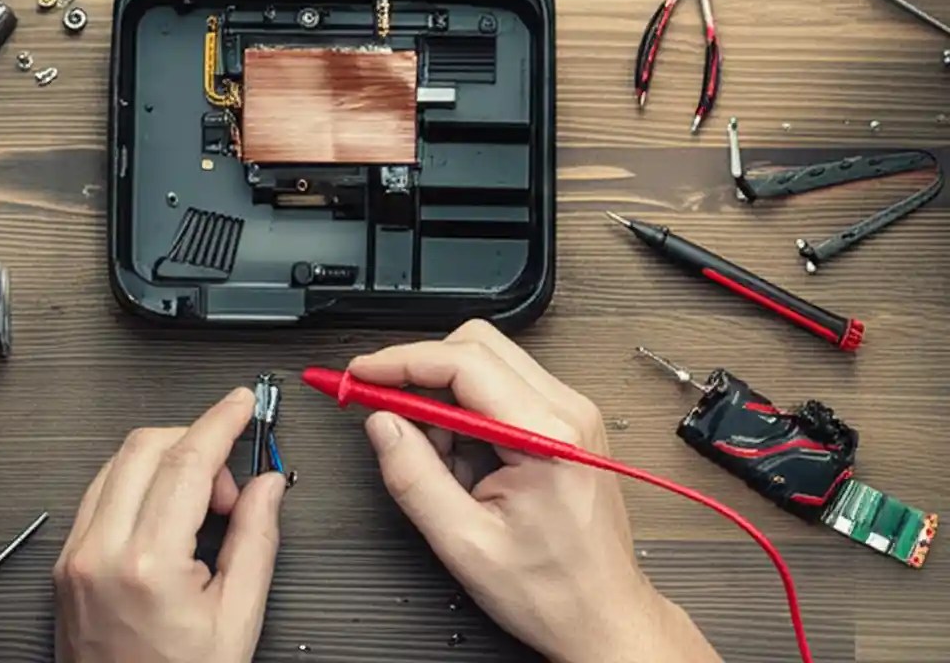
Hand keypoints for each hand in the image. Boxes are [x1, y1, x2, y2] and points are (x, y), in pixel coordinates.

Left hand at [53, 388, 287, 662]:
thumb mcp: (238, 619)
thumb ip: (257, 541)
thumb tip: (268, 485)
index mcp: (147, 564)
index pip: (187, 460)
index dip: (220, 421)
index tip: (242, 403)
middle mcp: (100, 552)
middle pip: (144, 447)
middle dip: (196, 441)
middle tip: (233, 478)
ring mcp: (75, 557)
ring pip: (116, 464)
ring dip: (166, 462)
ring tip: (204, 507)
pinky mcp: (66, 565)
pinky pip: (100, 494)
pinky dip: (138, 485)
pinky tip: (169, 515)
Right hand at [349, 320, 719, 662]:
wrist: (603, 616)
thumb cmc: (553, 590)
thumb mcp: (464, 542)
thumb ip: (414, 477)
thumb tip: (381, 424)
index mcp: (548, 435)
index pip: (464, 362)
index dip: (401, 361)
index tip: (361, 373)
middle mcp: (568, 412)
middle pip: (477, 347)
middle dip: (420, 373)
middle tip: (386, 410)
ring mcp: (571, 415)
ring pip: (488, 365)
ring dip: (445, 399)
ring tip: (438, 461)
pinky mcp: (565, 424)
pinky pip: (503, 391)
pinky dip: (466, 414)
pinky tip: (463, 463)